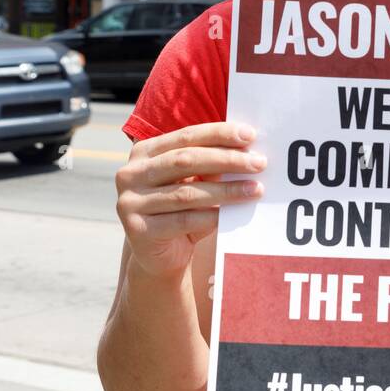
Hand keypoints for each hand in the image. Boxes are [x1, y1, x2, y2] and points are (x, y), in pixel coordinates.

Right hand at [115, 122, 266, 279]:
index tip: (250, 135)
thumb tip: (248, 149)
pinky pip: (183, 220)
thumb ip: (212, 164)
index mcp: (144, 152)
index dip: (219, 134)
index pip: (186, 136)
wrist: (160, 256)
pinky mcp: (137, 230)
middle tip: (259, 163)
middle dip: (228, 159)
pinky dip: (211, 216)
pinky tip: (232, 215)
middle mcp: (130, 174)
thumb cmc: (182, 211)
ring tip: (256, 189)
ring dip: (227, 190)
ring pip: (187, 192)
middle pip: (186, 160)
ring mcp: (130, 202)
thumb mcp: (195, 182)